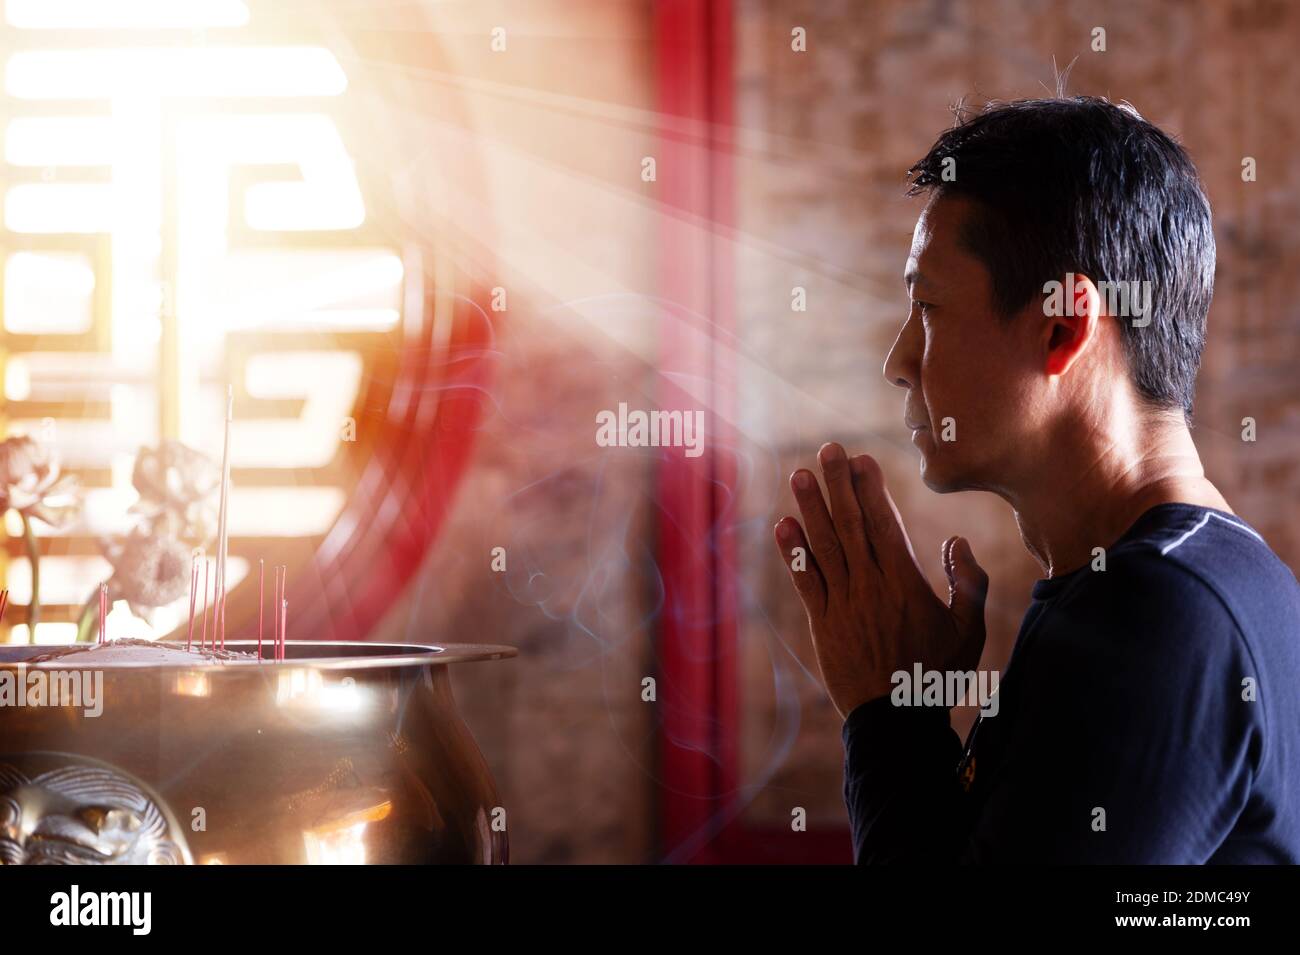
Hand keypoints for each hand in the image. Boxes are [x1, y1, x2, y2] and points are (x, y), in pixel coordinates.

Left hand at [772, 443, 989, 719]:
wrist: (897, 720)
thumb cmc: (936, 674)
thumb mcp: (969, 629)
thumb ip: (967, 582)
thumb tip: (955, 541)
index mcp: (906, 583)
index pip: (886, 525)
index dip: (871, 490)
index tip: (862, 460)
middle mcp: (872, 586)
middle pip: (853, 525)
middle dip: (839, 485)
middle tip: (828, 449)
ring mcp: (844, 604)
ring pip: (825, 547)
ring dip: (811, 509)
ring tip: (800, 475)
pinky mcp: (823, 624)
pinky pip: (806, 582)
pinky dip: (793, 554)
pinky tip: (782, 526)